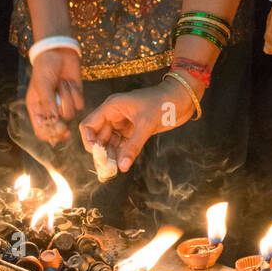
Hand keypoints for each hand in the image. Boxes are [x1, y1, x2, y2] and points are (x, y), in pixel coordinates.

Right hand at [26, 48, 83, 143]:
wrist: (59, 52)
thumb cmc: (45, 68)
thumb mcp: (42, 85)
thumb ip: (48, 103)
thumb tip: (54, 120)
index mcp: (37, 108)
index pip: (41, 130)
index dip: (50, 135)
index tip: (58, 133)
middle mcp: (50, 109)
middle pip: (58, 125)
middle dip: (62, 118)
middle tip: (63, 114)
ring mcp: (63, 103)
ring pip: (70, 113)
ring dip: (67, 97)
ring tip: (62, 83)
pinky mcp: (75, 97)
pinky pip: (79, 104)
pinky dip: (75, 93)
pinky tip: (70, 82)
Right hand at [80, 80, 195, 171]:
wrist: (182, 98)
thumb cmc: (163, 102)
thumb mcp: (146, 124)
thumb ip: (133, 146)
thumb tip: (122, 167)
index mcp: (112, 107)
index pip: (88, 124)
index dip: (88, 140)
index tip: (96, 154)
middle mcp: (114, 115)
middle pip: (98, 137)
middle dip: (101, 153)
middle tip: (104, 170)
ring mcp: (124, 123)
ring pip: (110, 143)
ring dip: (110, 156)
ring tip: (111, 172)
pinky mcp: (134, 130)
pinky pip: (122, 145)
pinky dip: (121, 155)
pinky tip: (121, 165)